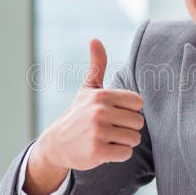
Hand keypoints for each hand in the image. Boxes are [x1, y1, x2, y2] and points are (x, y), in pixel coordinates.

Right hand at [23, 39, 144, 194]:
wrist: (56, 144)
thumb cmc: (78, 114)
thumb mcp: (87, 90)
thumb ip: (96, 66)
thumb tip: (95, 39)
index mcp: (102, 95)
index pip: (138, 103)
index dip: (129, 111)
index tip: (115, 114)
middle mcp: (100, 111)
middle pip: (138, 122)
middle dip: (127, 128)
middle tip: (110, 129)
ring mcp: (98, 132)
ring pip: (134, 139)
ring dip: (124, 142)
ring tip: (107, 139)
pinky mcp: (98, 151)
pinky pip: (126, 153)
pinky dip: (118, 155)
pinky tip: (104, 150)